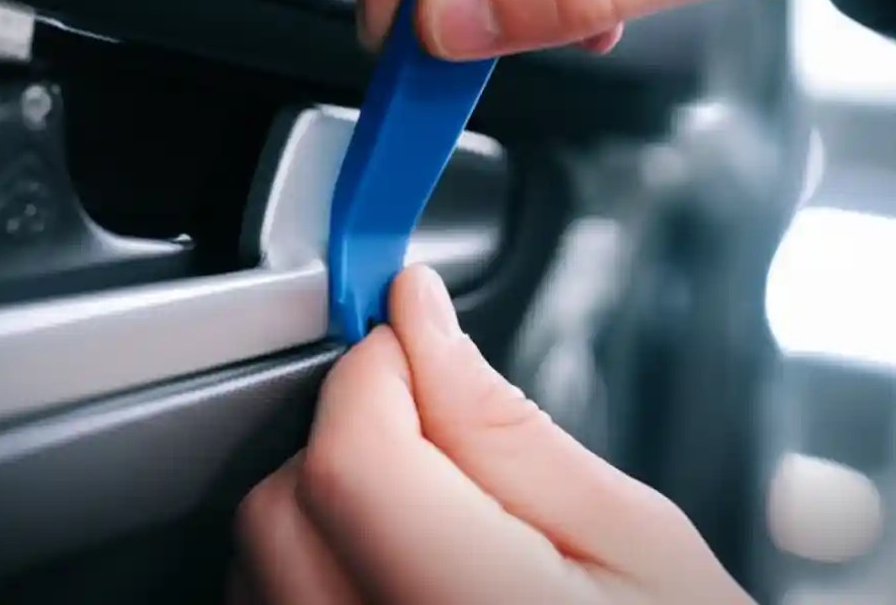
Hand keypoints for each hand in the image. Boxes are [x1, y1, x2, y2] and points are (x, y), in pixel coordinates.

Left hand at [231, 266, 753, 603]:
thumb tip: (421, 325)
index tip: (410, 338)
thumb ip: (508, 428)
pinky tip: (389, 570)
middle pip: (283, 509)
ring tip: (429, 518)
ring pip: (257, 564)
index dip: (374, 372)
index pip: (353, 462)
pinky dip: (306, 570)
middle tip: (433, 429)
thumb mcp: (638, 541)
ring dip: (322, 506)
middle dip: (348, 433)